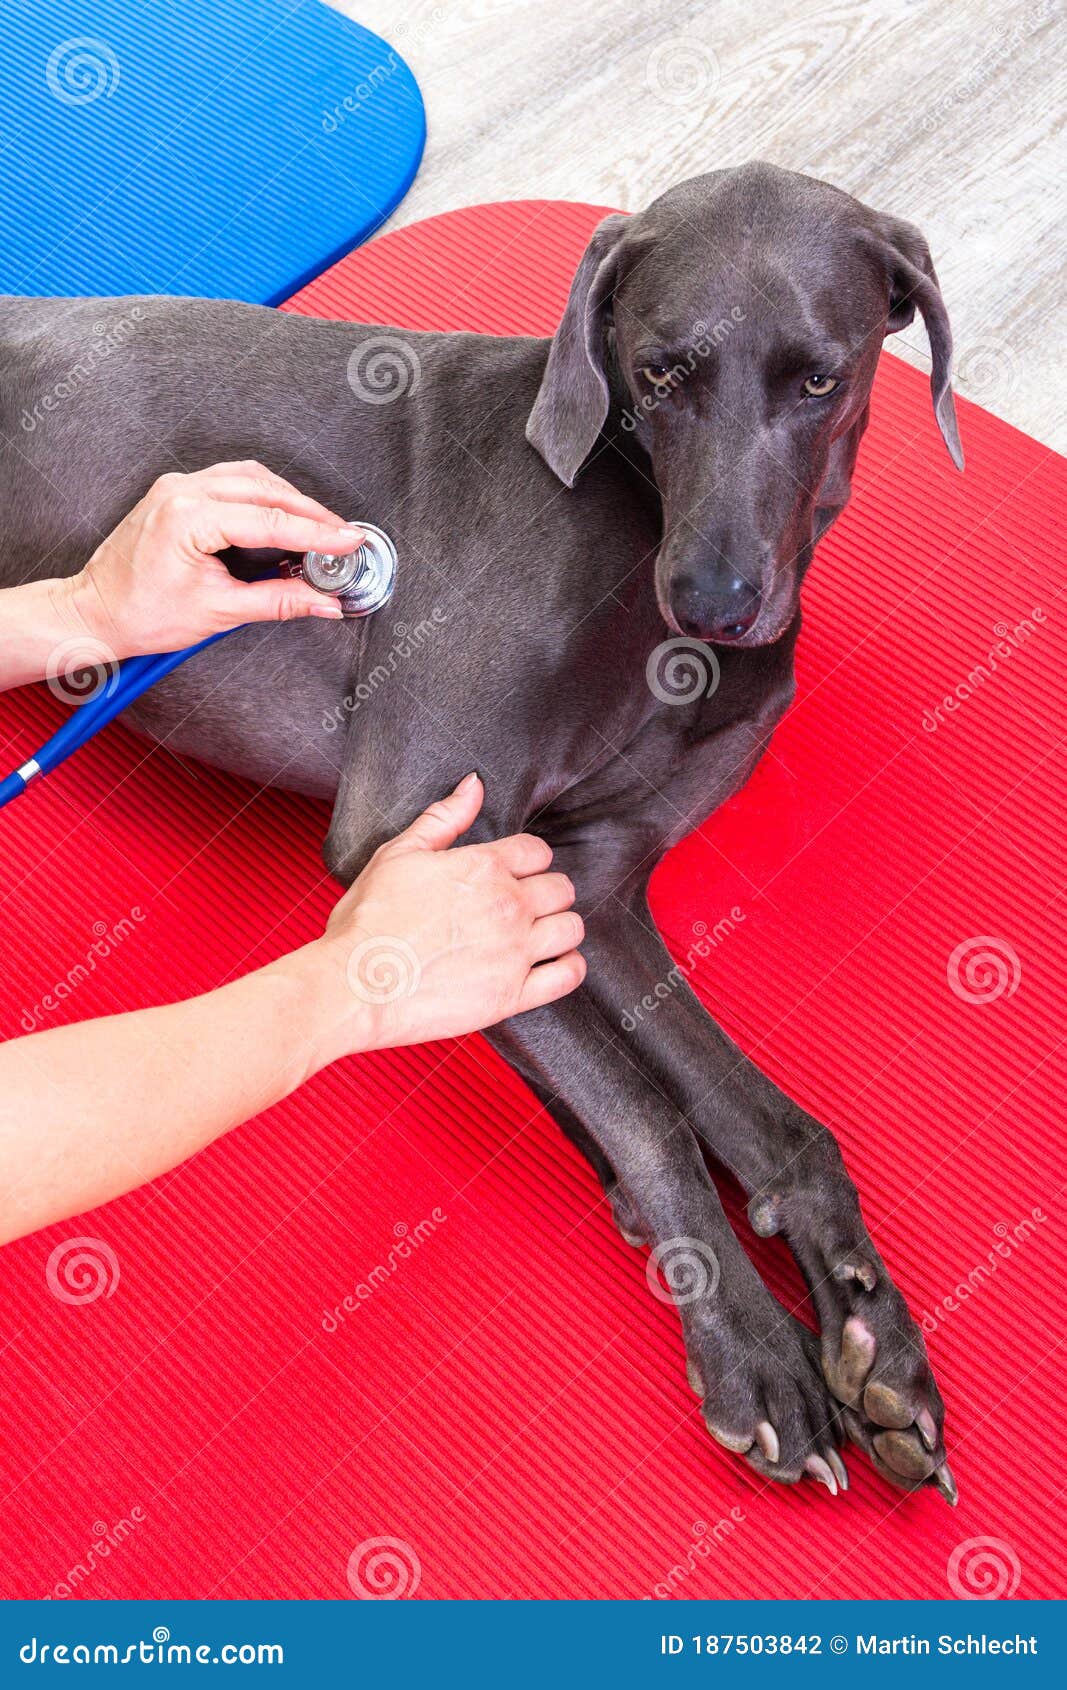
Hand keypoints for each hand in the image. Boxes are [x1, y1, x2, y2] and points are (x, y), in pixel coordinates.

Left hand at [58, 461, 363, 656]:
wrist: (96, 612)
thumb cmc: (140, 614)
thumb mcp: (219, 611)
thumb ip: (279, 601)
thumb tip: (321, 601)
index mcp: (189, 517)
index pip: (271, 520)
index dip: (318, 533)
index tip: (349, 542)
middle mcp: (182, 491)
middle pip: (266, 490)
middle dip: (311, 514)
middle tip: (342, 537)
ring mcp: (177, 486)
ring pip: (251, 479)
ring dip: (289, 500)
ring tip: (319, 528)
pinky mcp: (177, 492)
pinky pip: (231, 481)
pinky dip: (263, 496)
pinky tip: (282, 514)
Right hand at [309, 774, 585, 1058]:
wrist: (355, 985)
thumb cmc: (368, 921)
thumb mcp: (398, 854)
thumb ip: (443, 819)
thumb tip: (474, 785)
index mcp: (484, 867)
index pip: (537, 852)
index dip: (528, 860)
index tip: (516, 872)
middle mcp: (508, 906)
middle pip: (561, 889)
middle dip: (547, 892)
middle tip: (526, 904)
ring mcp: (514, 951)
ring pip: (571, 929)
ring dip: (561, 927)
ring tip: (540, 933)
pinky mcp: (513, 994)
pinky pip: (567, 976)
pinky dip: (569, 967)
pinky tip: (553, 963)